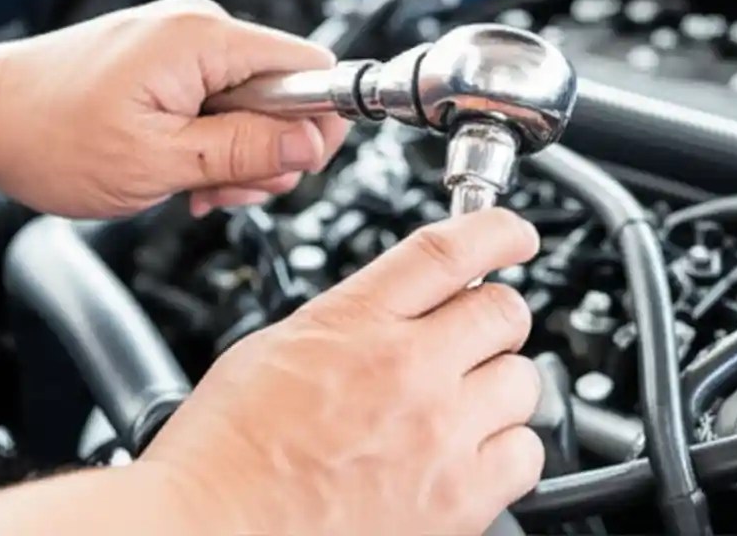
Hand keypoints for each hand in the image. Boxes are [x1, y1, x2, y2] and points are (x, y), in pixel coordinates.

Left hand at [0, 0, 348, 217]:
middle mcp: (199, 29)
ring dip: (234, 157)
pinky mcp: (167, 63)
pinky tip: (180, 171)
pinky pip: (218, 104)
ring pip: (252, 107)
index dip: (317, 122)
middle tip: (222, 187)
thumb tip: (311, 142)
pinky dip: (209, 145)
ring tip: (190, 184)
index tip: (294, 166)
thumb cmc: (50, 136)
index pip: (309, 67)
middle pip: (284, 94)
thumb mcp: (160, 161)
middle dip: (266, 153)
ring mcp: (182, 45)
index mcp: (204, 39)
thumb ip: (244, 150)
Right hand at [142, 208, 544, 534]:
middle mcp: (408, 369)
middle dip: (492, 320)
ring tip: (456, 410)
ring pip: (523, 381)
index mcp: (357, 320)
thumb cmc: (229, 446)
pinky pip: (526, 452)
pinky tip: (466, 455)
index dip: (498, 230)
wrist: (211, 526)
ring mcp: (440, 434)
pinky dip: (506, 450)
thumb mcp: (280, 344)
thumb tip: (405, 305)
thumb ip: (357, 317)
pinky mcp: (460, 498)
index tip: (513, 235)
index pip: (453, 250)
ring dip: (497, 387)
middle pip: (504, 310)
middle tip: (469, 341)